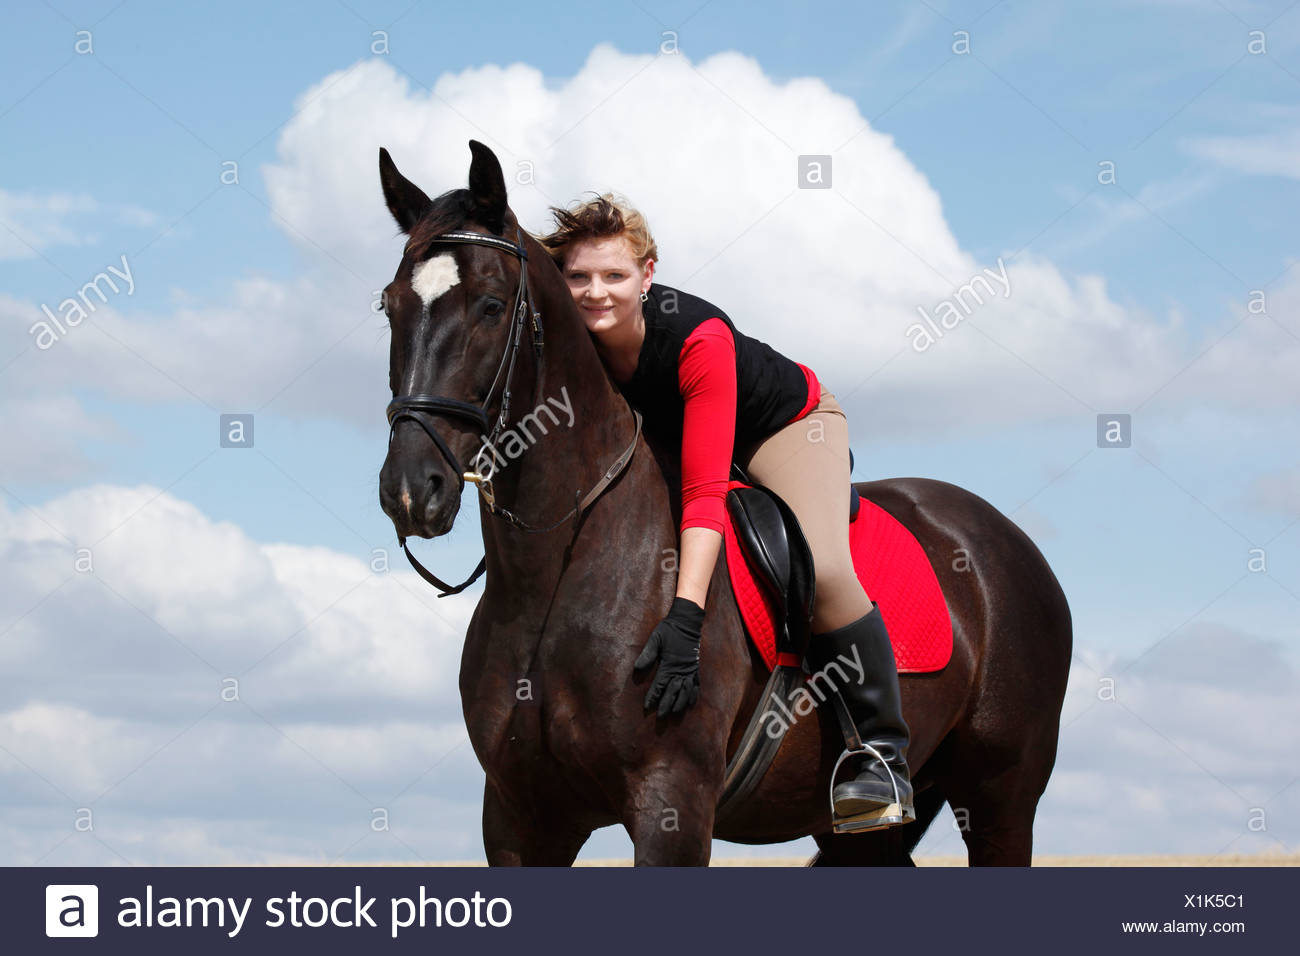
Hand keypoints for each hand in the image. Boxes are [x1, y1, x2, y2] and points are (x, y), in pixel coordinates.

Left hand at [634, 597, 704, 715]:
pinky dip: (693, 695)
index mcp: (669, 664)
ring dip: (680, 703)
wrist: (687, 623)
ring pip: (685, 691)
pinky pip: (696, 685)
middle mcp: (680, 670)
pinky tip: (690, 703)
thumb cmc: (669, 631)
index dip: (653, 696)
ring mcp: (689, 670)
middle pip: (673, 692)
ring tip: (675, 714)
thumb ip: (647, 655)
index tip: (647, 707)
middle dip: (666, 705)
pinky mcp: (695, 667)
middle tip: (661, 717)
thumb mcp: (655, 640)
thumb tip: (637, 669)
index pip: (660, 685)